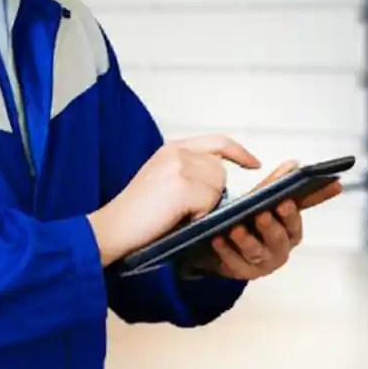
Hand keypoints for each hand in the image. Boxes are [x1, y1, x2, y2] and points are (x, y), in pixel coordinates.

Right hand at [89, 135, 260, 265]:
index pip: (217, 142)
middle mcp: (177, 151)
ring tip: (176, 212)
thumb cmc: (136, 211)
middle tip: (182, 208)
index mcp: (171, 148)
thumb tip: (217, 177)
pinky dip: (197, 215)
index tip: (254, 163)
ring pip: (217, 188)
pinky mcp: (183, 185)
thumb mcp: (162, 178)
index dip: (239, 153)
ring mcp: (180, 166)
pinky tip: (176, 217)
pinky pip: (209, 203)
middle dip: (210, 194)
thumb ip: (188, 169)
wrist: (114, 226)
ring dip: (203, 206)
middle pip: (220, 172)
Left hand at [191, 160, 343, 279]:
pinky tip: (217, 239)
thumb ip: (280, 183)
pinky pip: (234, 263)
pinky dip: (226, 251)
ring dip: (247, 240)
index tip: (284, 201)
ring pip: (256, 252)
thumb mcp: (265, 201)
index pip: (295, 222)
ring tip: (236, 228)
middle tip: (262, 214)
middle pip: (279, 239)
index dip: (292, 213)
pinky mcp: (242, 271)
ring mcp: (262, 262)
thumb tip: (296, 163)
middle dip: (270, 227)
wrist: (230, 248)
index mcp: (289, 230)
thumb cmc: (252, 221)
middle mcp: (280, 248)